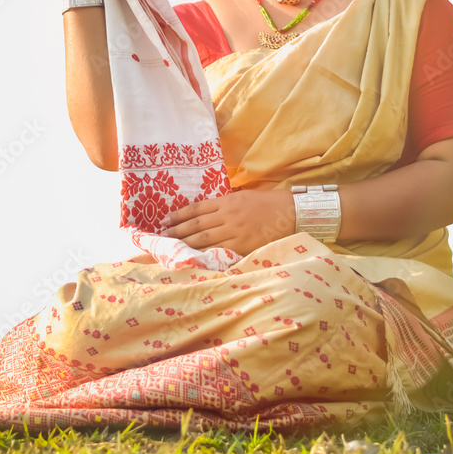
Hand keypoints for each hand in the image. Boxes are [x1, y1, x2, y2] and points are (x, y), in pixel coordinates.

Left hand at [159, 189, 296, 256]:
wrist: (290, 212)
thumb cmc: (268, 202)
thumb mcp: (244, 195)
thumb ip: (225, 203)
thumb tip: (206, 210)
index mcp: (227, 201)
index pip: (196, 208)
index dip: (179, 215)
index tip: (165, 220)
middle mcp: (228, 216)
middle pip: (196, 225)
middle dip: (177, 231)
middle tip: (162, 237)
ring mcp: (235, 232)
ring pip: (205, 239)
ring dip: (186, 244)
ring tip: (173, 248)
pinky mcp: (243, 246)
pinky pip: (220, 251)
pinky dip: (206, 255)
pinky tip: (195, 258)